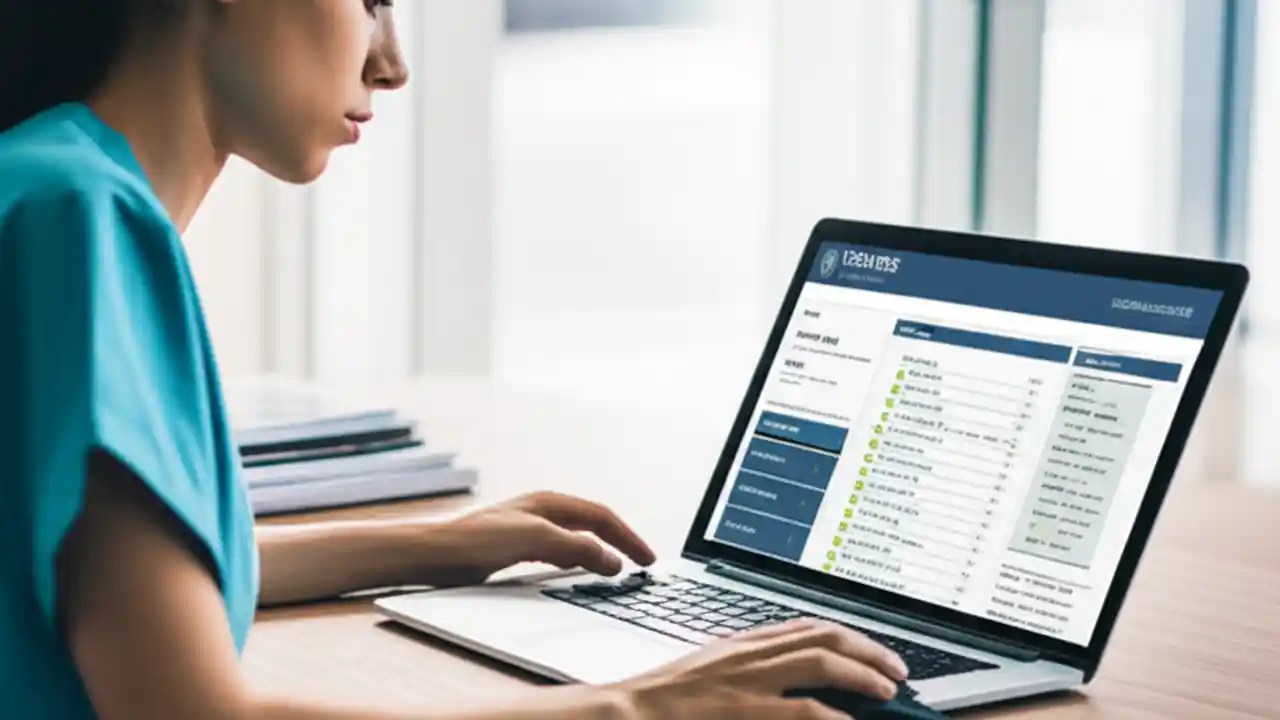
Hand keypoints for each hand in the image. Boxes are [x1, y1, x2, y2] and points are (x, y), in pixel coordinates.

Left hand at [423, 491, 657, 585]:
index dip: (628, 538)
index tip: (648, 560)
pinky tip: (574, 573)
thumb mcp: (534, 541)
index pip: (602, 517)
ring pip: (576, 538)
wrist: (429, 554)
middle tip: (642, 564)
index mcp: (549, 502)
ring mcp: (527, 528)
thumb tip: (613, 560)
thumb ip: (576, 548)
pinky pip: (558, 551)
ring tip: (617, 569)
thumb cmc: (475, 542)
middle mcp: (541, 510)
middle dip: (619, 541)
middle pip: (592, 523)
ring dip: (599, 551)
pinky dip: (577, 561)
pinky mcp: (513, 547)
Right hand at [615, 618, 909, 719]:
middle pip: (824, 635)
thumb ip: (746, 668)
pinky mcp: (745, 709)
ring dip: (863, 674)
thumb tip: (785, 679)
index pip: (807, 626)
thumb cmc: (662, 700)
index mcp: (744, 643)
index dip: (849, 636)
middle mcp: (751, 653)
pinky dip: (835, 716)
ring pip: (822, 661)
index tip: (873, 651)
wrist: (626, 713)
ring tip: (887, 691)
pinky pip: (804, 709)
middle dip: (868, 650)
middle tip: (897, 671)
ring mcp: (749, 680)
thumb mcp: (709, 671)